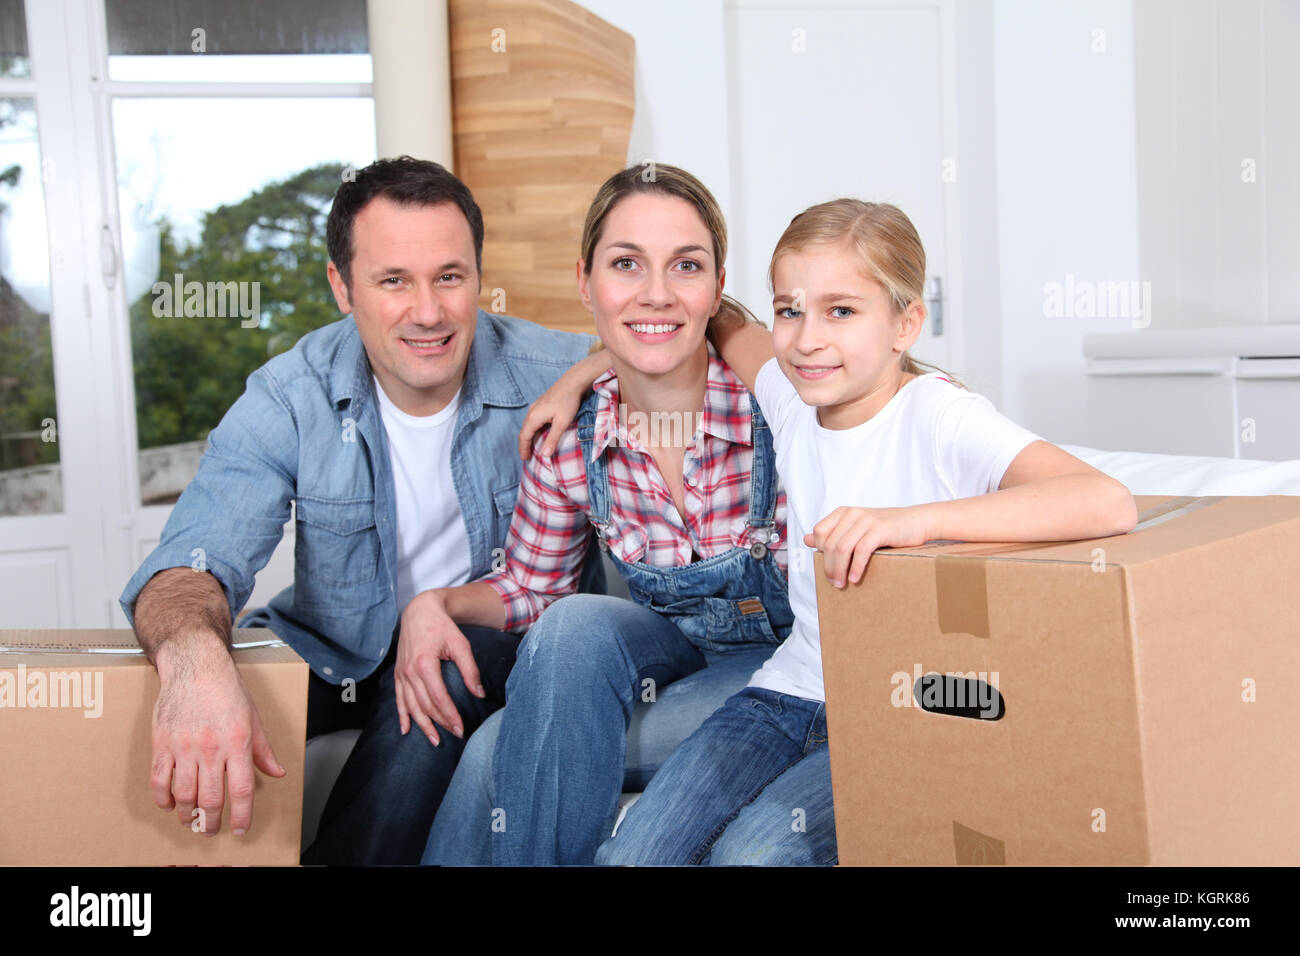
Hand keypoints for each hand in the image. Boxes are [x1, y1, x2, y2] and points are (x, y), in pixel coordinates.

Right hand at [150, 633, 284, 835]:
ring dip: (187, 815)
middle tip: (211, 830)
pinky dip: (163, 799)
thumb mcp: (253, 718)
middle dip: (211, 822)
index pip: (242, 789)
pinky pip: (159, 780)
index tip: (241, 829)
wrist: (195, 665)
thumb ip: (263, 750)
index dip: (242, 815)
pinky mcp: (161, 743)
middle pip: (211, 798)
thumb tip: (277, 773)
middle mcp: (211, 748)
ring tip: (192, 821)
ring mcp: (184, 746)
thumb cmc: (227, 689)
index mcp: (237, 742)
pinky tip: (170, 805)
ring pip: (184, 794)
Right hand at [395, 589, 484, 744]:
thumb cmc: (442, 627)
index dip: (449, 715)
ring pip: (410, 706)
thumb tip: (479, 694)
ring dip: (422, 725)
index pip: (438, 697)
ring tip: (434, 740)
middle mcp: (409, 671)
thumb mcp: (460, 645)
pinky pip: (398, 699)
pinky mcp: (398, 674)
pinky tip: (406, 729)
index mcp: (424, 664)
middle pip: (424, 705)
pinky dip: (402, 715)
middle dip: (440, 723)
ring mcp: (401, 673)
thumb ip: (470, 670)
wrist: (420, 612)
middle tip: (454, 735)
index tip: (460, 728)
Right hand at [518, 349, 611, 459]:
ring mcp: (536, 406)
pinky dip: (534, 428)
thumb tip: (544, 455)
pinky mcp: (542, 403)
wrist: (573, 382)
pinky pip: (534, 419)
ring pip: (529, 424)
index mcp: (533, 417)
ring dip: (529, 436)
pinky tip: (541, 431)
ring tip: (533, 446)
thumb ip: (552, 439)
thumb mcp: (561, 423)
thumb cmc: (568, 402)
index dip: (523, 449)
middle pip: (524, 431)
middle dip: (525, 444)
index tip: (524, 459)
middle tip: (527, 456)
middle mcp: (532, 411)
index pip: (523, 437)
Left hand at [804, 506, 931, 587]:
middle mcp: (852, 513)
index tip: (827, 569)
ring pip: (842, 548)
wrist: (917, 521)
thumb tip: (806, 539)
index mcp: (844, 512)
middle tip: (834, 583)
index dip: (820, 552)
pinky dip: (856, 567)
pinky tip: (856, 578)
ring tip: (842, 584)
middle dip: (829, 566)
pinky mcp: (880, 529)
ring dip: (840, 570)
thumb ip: (833, 533)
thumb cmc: (886, 529)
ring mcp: (866, 520)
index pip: (820, 532)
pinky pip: (861, 550)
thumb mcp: (857, 529)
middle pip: (830, 543)